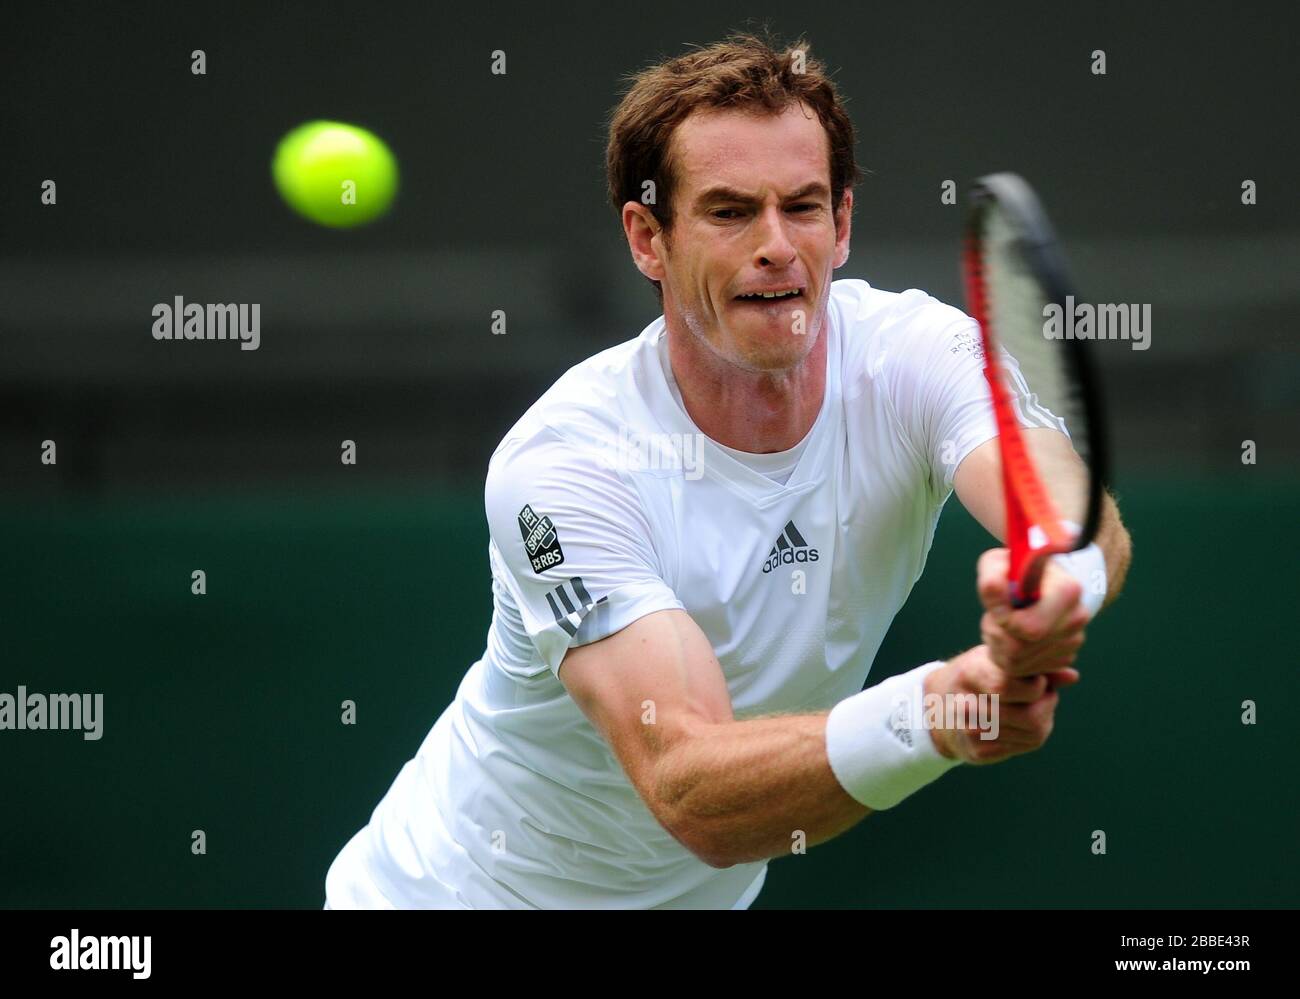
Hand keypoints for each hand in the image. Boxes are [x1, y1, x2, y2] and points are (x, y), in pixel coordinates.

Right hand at [924, 645, 1077, 764]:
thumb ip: (1035, 667)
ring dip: (1041, 721)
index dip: (1036, 686)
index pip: (1010, 686)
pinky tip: (1018, 723)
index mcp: (970, 674)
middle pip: (1031, 718)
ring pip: (1032, 735)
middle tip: (1042, 696)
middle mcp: (965, 705)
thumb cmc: (978, 676)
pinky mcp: (977, 753)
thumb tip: (1073, 677)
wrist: (938, 708)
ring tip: (1031, 707)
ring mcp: (970, 733)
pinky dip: (1028, 735)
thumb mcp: (998, 660)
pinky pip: (1021, 747)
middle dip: (1046, 707)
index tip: (1038, 680)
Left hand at [977, 548, 1089, 678]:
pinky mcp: (1064, 657)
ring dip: (1000, 645)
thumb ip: (991, 574)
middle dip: (997, 635)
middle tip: (994, 617)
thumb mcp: (998, 562)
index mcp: (1068, 591)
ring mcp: (1073, 641)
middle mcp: (1076, 619)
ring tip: (1003, 623)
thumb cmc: (1015, 571)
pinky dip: (1011, 656)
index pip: (1029, 628)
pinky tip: (1014, 635)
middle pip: (1019, 649)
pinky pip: (1026, 671)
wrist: (1037, 582)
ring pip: (1018, 663)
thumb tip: (993, 588)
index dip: (1003, 622)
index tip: (995, 610)